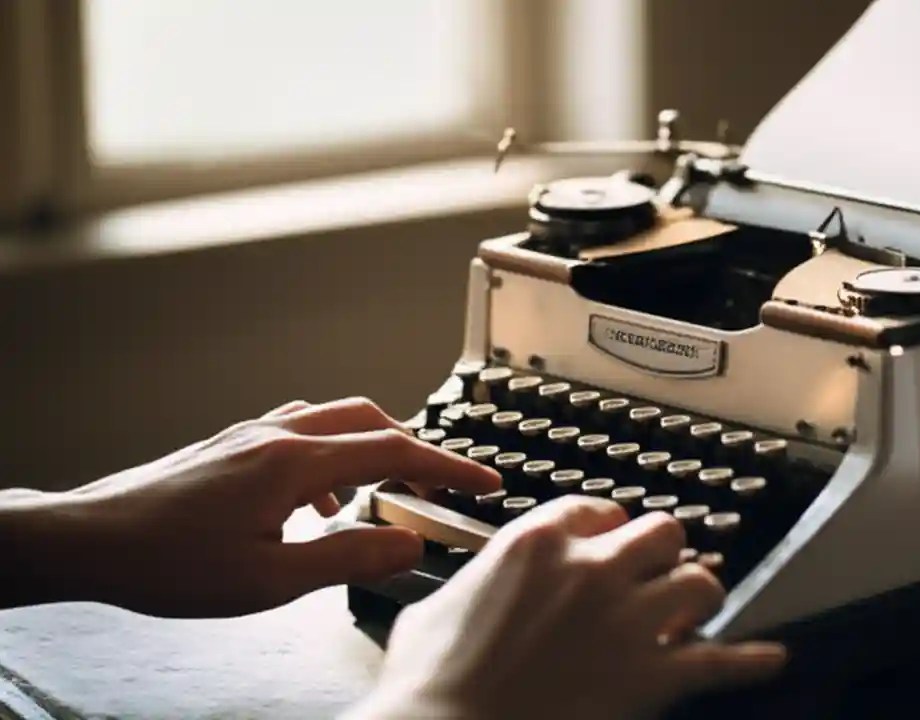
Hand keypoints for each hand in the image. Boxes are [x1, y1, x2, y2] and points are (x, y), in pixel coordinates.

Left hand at [0, 397, 499, 616]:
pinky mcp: (227, 447)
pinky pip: (297, 433)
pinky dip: (328, 455)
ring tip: (381, 492)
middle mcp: (275, 436)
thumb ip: (349, 556)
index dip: (448, 467)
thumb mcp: (271, 579)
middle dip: (414, 447)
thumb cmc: (169, 561)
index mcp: (295, 463)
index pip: (394, 450)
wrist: (90, 539)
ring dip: (369, 447)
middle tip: (439, 483)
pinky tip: (313, 501)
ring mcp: (248, 436)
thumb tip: (408, 544)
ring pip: (332, 420)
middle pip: (368, 419)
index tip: (484, 482)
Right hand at [348, 496, 786, 719]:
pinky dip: (750, 660)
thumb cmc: (429, 685)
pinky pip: (720, 661)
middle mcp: (593, 569)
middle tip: (654, 573)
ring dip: (696, 598)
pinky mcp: (651, 676)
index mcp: (539, 543)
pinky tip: (771, 658)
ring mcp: (628, 621)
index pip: (599, 509)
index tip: (608, 543)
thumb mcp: (434, 610)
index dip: (608, 528)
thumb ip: (473, 583)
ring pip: (698, 583)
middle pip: (661, 532)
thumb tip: (477, 585)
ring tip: (692, 610)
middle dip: (660, 554)